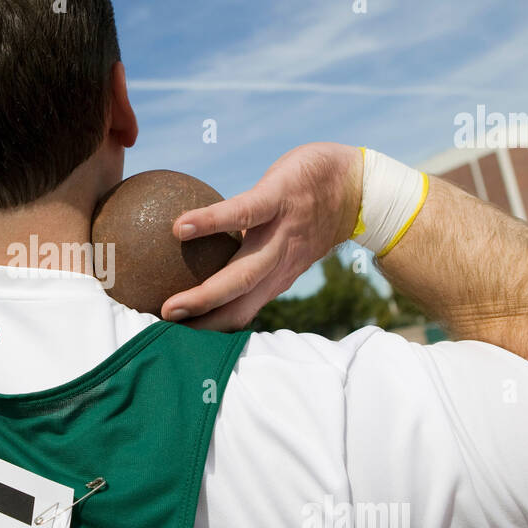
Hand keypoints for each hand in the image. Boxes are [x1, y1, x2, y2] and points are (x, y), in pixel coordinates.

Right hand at [162, 142, 363, 330]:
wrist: (361, 185)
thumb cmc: (312, 212)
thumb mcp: (281, 242)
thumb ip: (247, 252)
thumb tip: (199, 257)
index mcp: (274, 276)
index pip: (239, 312)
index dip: (210, 330)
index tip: (176, 342)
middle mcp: (277, 264)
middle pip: (238, 303)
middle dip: (203, 323)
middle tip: (166, 332)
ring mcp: (280, 233)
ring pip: (243, 273)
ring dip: (207, 295)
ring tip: (172, 307)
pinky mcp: (279, 198)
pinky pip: (242, 212)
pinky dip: (212, 223)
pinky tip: (181, 228)